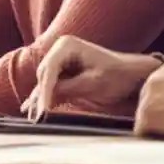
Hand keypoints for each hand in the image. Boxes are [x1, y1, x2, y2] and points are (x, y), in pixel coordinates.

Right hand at [23, 36, 162, 121]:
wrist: (132, 77)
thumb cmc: (117, 76)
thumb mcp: (92, 83)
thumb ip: (67, 88)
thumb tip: (45, 98)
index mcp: (67, 45)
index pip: (49, 70)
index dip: (45, 90)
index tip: (43, 109)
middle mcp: (59, 51)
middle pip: (43, 76)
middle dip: (41, 96)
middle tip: (39, 117)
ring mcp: (60, 62)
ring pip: (44, 83)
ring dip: (39, 100)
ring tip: (33, 118)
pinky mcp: (63, 74)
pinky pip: (50, 87)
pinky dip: (45, 99)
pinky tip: (31, 110)